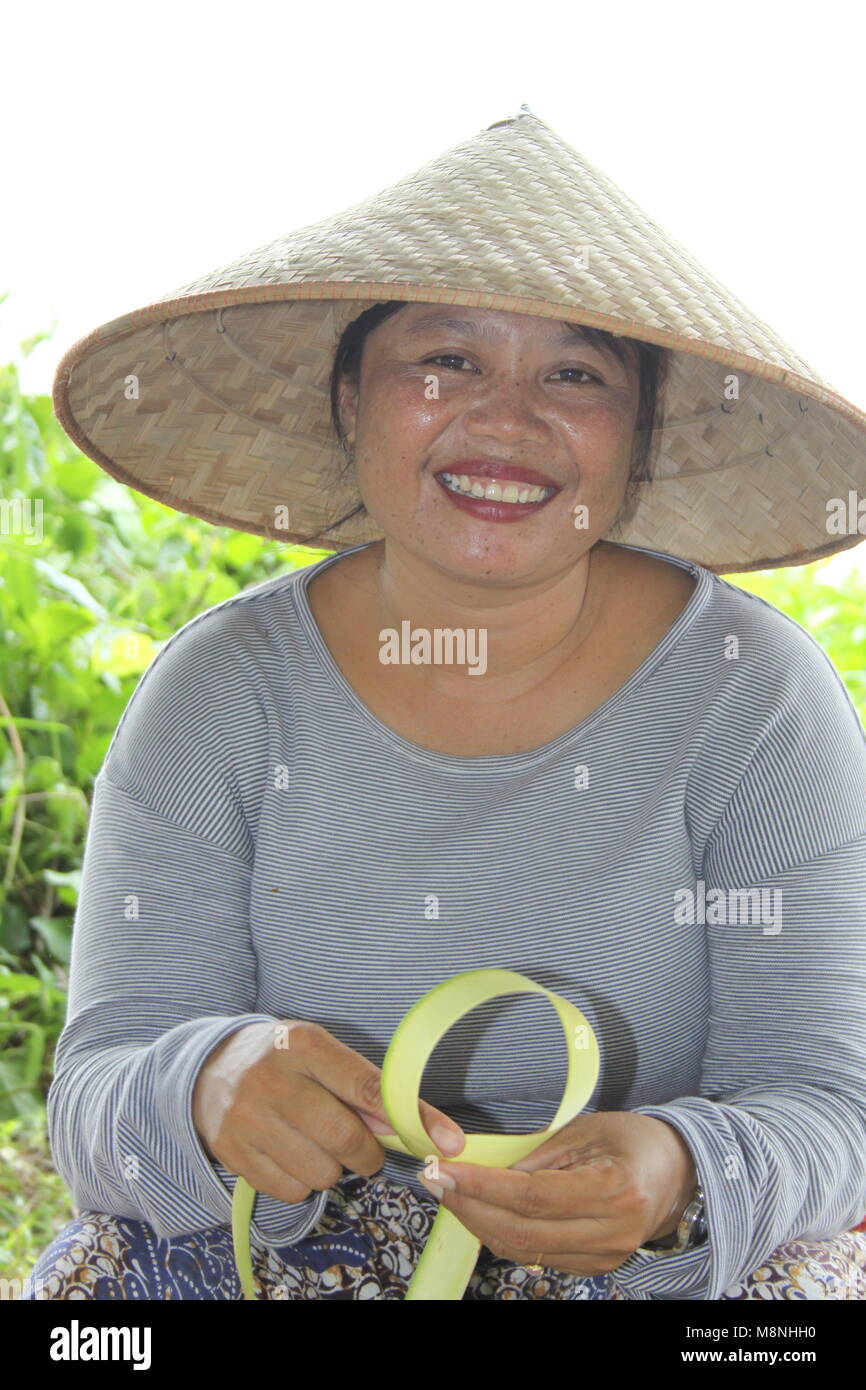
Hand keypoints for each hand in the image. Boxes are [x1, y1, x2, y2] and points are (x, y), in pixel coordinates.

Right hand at [192, 1020, 465, 1205]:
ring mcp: (247, 1117)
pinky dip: (303, 1182)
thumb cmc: (285, 1060)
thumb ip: (366, 1087)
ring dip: (333, 1168)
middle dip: (368, 1154)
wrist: (210, 1067)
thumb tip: (410, 1129)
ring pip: (321, 1172)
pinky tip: (292, 1154)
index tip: (447, 1142)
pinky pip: (291, 1190)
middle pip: (344, 1138)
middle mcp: (272, 1078)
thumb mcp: (323, 1054)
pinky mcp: (230, 1151)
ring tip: (317, 1144)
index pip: (368, 1087)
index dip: (412, 1119)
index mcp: (304, 1044)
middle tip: (364, 1150)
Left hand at [417, 1110, 697, 1274]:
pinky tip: (482, 1209)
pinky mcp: (594, 1267)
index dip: (483, 1186)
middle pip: (522, 1231)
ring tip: (451, 1192)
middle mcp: (610, 1231)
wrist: (677, 1174)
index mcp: (613, 1189)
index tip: (444, 1170)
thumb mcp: (585, 1130)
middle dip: (469, 1207)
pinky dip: (503, 1234)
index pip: (532, 1197)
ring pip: (523, 1250)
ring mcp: (603, 1256)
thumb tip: (483, 1167)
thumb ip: (536, 1154)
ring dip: (480, 1222)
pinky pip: (536, 1256)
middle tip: (434, 1180)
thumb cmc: (631, 1141)